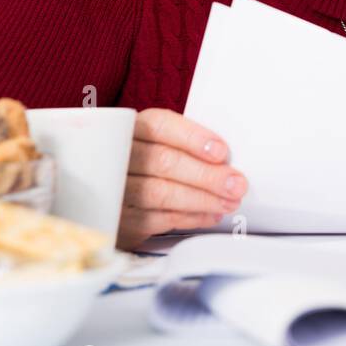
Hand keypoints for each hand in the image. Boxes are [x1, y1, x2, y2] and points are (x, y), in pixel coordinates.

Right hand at [117, 108, 247, 249]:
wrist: (109, 193)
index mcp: (131, 127)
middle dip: (206, 175)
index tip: (221, 152)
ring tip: (228, 202)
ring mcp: (114, 188)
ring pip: (161, 193)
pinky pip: (157, 220)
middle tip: (236, 184)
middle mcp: (117, 155)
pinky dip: (190, 218)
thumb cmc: (146, 163)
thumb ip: (186, 144)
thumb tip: (227, 161)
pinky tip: (210, 215)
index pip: (160, 126)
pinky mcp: (117, 219)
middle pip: (163, 162)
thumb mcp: (160, 143)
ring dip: (202, 200)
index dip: (192, 138)